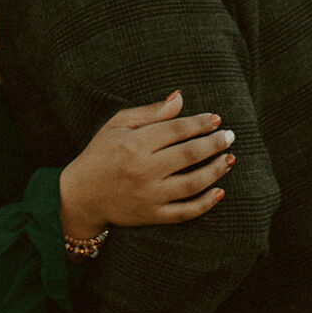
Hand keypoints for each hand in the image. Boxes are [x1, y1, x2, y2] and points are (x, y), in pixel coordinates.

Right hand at [58, 90, 234, 238]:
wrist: (81, 195)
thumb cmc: (101, 153)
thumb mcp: (118, 124)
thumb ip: (151, 112)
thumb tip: (180, 97)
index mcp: (135, 143)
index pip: (177, 130)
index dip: (200, 123)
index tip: (216, 119)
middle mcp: (144, 170)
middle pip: (190, 154)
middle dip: (214, 143)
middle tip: (229, 136)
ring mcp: (149, 195)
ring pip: (193, 183)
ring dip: (216, 170)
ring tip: (229, 159)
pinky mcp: (152, 215)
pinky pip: (185, 212)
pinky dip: (206, 203)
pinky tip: (219, 191)